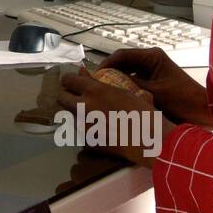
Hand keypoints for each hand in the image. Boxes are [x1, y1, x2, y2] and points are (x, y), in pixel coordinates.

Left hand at [57, 69, 173, 168]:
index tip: (71, 81)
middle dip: (66, 95)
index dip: (68, 80)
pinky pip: (79, 130)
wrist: (150, 140)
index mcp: (95, 91)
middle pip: (61, 98)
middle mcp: (84, 107)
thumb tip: (83, 72)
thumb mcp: (126, 91)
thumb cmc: (143, 113)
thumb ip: (101, 81)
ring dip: (74, 111)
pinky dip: (83, 127)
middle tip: (75, 96)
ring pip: (68, 114)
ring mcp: (84, 125)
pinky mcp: (87, 141)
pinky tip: (96, 127)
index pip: (68, 80)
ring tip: (88, 112)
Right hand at [98, 48, 212, 128]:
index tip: (93, 75)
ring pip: (126, 72)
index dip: (106, 64)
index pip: (122, 55)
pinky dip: (124, 87)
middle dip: (108, 73)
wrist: (203, 111)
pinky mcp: (153, 81)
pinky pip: (133, 81)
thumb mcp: (153, 92)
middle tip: (94, 84)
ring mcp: (152, 70)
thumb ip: (129, 85)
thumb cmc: (182, 100)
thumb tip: (106, 83)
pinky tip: (116, 96)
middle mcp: (151, 60)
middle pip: (122, 62)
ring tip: (102, 91)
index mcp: (152, 56)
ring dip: (115, 80)